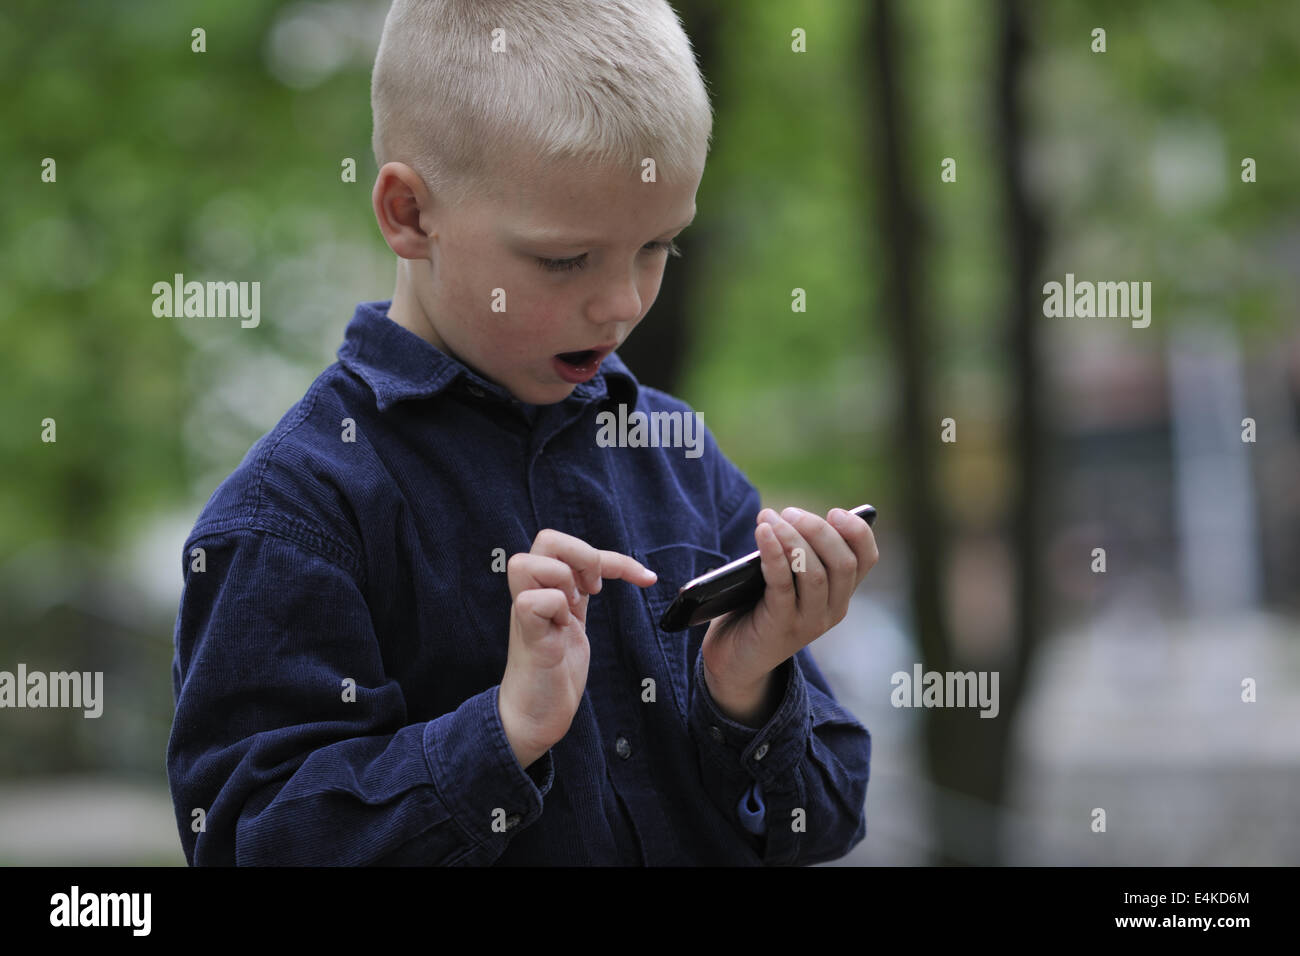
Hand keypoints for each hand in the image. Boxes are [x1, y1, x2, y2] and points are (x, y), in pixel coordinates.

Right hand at [498, 529, 656, 768]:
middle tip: (596, 588)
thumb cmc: (554, 670)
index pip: (568, 546)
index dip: (613, 556)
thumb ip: (577, 593)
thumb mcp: (572, 621)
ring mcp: (525, 613)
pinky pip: (533, 601)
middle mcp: (531, 593)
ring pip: (528, 563)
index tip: (644, 578)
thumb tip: (600, 567)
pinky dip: (557, 608)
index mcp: (544, 587)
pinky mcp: (528, 637)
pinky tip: (565, 629)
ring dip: (564, 580)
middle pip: (546, 538)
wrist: (534, 714)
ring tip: (576, 608)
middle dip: (583, 554)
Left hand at [700, 507, 877, 718]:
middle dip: (818, 530)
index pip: (866, 558)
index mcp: (840, 593)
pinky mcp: (781, 627)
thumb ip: (798, 553)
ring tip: (768, 518)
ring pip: (815, 574)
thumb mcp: (788, 579)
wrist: (735, 658)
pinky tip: (763, 533)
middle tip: (788, 512)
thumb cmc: (759, 607)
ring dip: (792, 539)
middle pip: (843, 563)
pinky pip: (782, 586)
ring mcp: (809, 622)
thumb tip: (790, 517)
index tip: (835, 511)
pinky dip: (773, 554)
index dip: (856, 531)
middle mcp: (832, 609)